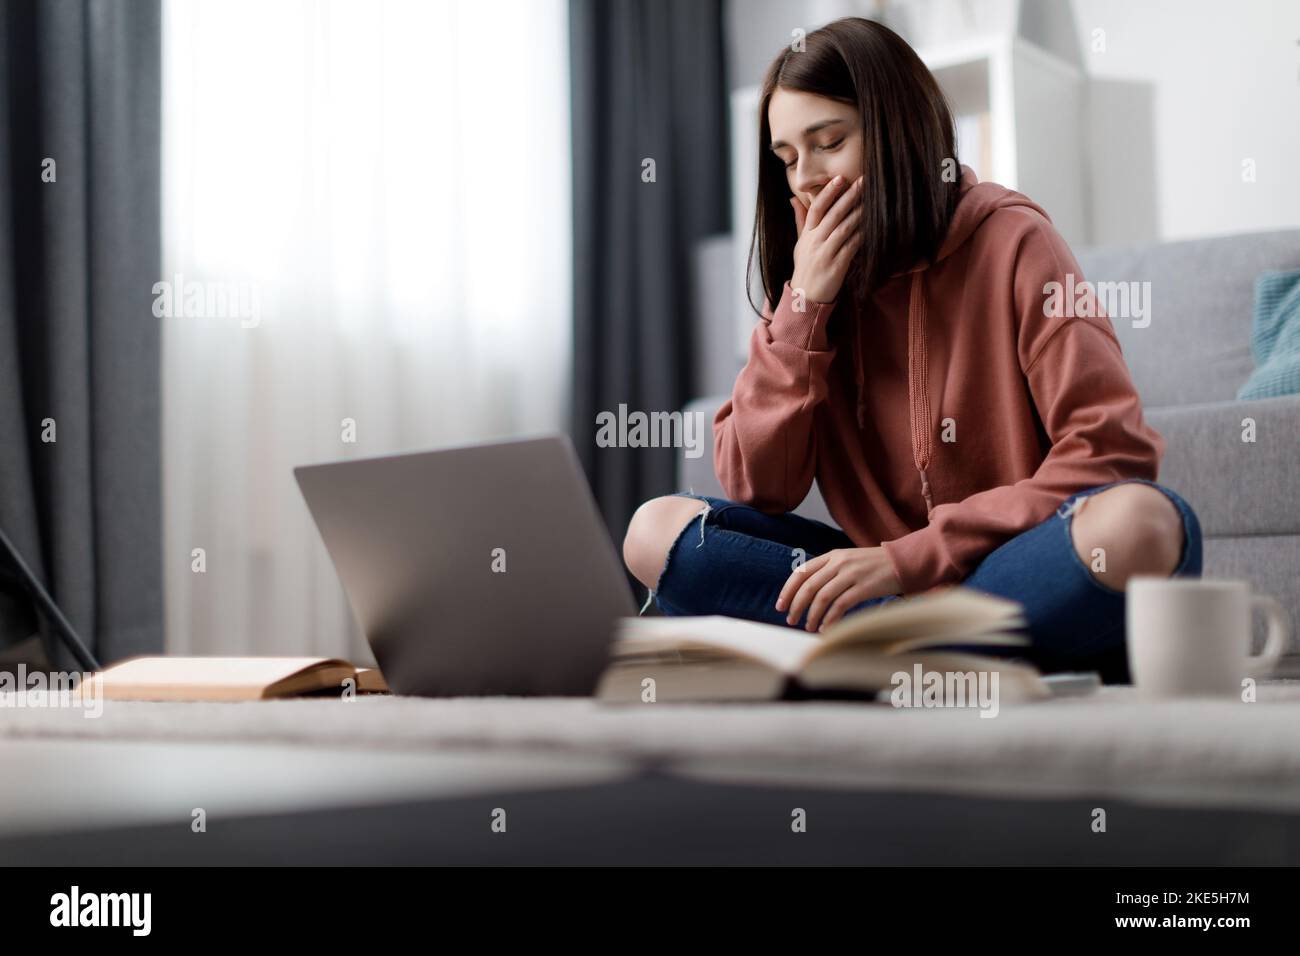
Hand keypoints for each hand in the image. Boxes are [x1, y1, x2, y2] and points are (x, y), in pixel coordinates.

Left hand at [775, 546, 901, 632]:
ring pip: (822, 597)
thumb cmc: (873, 565)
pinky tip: (826, 628)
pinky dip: (830, 619)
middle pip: (808, 586)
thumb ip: (828, 572)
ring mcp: (852, 574)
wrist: (902, 561)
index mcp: (832, 556)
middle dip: (796, 606)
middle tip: (791, 620)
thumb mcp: (848, 561)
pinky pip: (841, 605)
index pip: (801, 572)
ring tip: (808, 627)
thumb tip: (806, 593)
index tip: (780, 605)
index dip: (787, 590)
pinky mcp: (865, 587)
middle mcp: (839, 563)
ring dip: (812, 615)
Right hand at [789, 174, 862, 304]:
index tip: (840, 178)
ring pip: (844, 228)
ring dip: (859, 213)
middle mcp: (815, 242)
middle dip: (849, 196)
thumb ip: (800, 220)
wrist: (805, 297)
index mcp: (807, 235)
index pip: (816, 208)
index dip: (828, 193)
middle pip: (833, 214)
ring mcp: (825, 254)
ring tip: (871, 199)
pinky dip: (862, 235)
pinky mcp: (837, 266)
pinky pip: (852, 247)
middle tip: (863, 181)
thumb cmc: (805, 267)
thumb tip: (793, 198)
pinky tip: (872, 226)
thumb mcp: (799, 243)